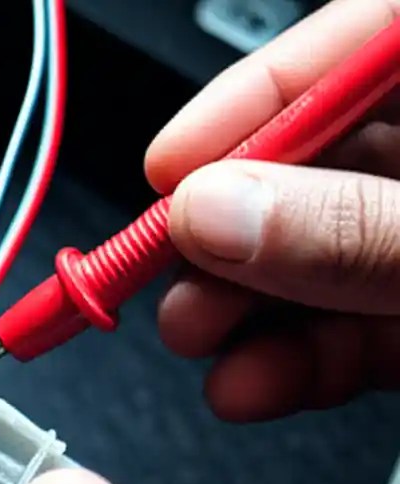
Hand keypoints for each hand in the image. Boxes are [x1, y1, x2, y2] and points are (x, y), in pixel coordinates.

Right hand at [147, 0, 399, 421]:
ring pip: (329, 253)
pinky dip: (301, 361)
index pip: (357, 49)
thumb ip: (355, 232)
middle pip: (324, 161)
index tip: (172, 163)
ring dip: (248, 307)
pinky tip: (255, 385)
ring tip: (200, 342)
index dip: (254, 96)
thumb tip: (217, 215)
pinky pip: (362, 323)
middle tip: (171, 273)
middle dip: (231, 230)